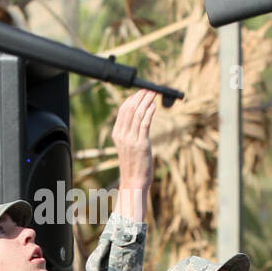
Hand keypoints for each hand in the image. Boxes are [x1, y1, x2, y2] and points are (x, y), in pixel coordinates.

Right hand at [113, 89, 158, 222]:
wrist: (133, 181)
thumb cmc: (134, 164)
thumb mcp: (128, 146)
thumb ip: (131, 133)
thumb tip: (140, 118)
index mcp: (117, 134)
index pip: (123, 110)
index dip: (133, 98)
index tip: (141, 92)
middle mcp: (122, 135)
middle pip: (130, 109)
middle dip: (140, 96)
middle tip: (149, 89)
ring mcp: (131, 139)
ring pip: (137, 114)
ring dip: (146, 101)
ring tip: (153, 94)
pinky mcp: (141, 144)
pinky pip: (145, 124)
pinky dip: (150, 112)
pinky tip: (154, 106)